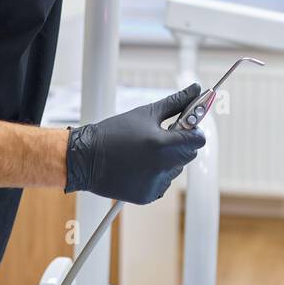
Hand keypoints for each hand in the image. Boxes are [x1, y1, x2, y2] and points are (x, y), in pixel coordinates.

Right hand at [65, 83, 206, 203]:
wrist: (85, 158)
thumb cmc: (115, 132)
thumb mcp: (146, 113)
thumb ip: (176, 102)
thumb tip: (196, 89)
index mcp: (162, 144)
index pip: (198, 139)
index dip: (193, 130)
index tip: (185, 125)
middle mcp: (161, 166)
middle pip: (189, 154)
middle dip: (181, 143)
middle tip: (161, 136)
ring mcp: (155, 183)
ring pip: (176, 169)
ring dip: (169, 160)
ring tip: (144, 152)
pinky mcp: (148, 196)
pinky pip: (163, 182)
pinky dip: (157, 174)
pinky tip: (139, 166)